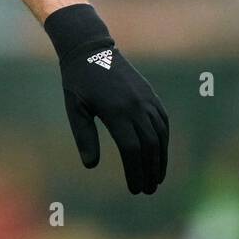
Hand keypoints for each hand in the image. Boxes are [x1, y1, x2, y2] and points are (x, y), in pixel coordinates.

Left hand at [45, 3, 168, 194]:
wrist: (91, 48)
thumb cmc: (78, 80)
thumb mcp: (75, 108)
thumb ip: (84, 136)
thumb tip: (90, 165)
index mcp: (115, 111)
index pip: (131, 150)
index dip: (134, 171)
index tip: (134, 188)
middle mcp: (135, 106)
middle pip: (149, 147)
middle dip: (149, 171)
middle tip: (147, 189)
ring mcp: (146, 100)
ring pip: (160, 136)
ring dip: (161, 160)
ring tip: (156, 178)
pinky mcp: (151, 95)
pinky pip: (163, 122)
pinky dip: (164, 141)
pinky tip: (160, 154)